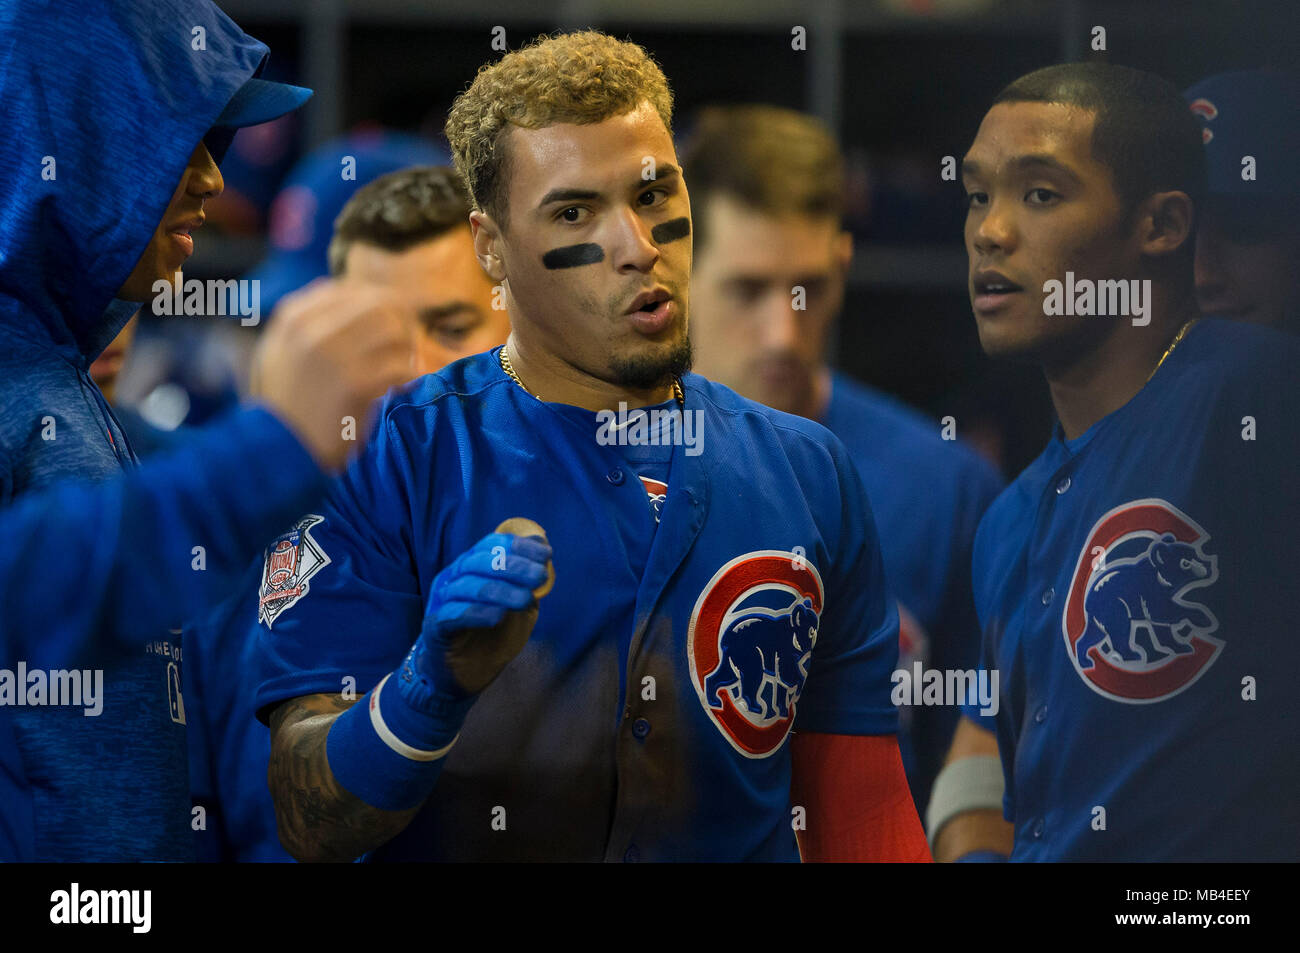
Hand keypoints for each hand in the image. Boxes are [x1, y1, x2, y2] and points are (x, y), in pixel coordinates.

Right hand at [250, 278, 416, 471]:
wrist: (277, 454)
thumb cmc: (282, 406)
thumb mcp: (276, 353)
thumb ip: (304, 321)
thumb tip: (342, 291)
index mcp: (293, 318)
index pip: (351, 289)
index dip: (378, 304)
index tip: (388, 324)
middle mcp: (312, 330)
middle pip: (380, 304)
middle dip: (401, 323)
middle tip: (407, 345)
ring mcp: (335, 356)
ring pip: (396, 331)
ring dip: (408, 350)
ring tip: (403, 368)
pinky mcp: (357, 384)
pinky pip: (402, 367)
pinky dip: (410, 378)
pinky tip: (402, 389)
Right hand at [400, 525, 553, 707]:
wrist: (463, 674)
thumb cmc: (490, 635)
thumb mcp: (516, 604)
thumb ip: (527, 580)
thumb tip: (544, 548)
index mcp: (471, 566)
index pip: (491, 545)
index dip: (519, 546)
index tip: (546, 554)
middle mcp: (453, 577)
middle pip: (480, 561)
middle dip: (514, 566)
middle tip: (539, 576)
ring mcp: (441, 600)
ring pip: (469, 586)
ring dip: (501, 590)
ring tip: (525, 598)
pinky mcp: (435, 627)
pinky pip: (453, 614)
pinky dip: (477, 613)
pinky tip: (497, 616)